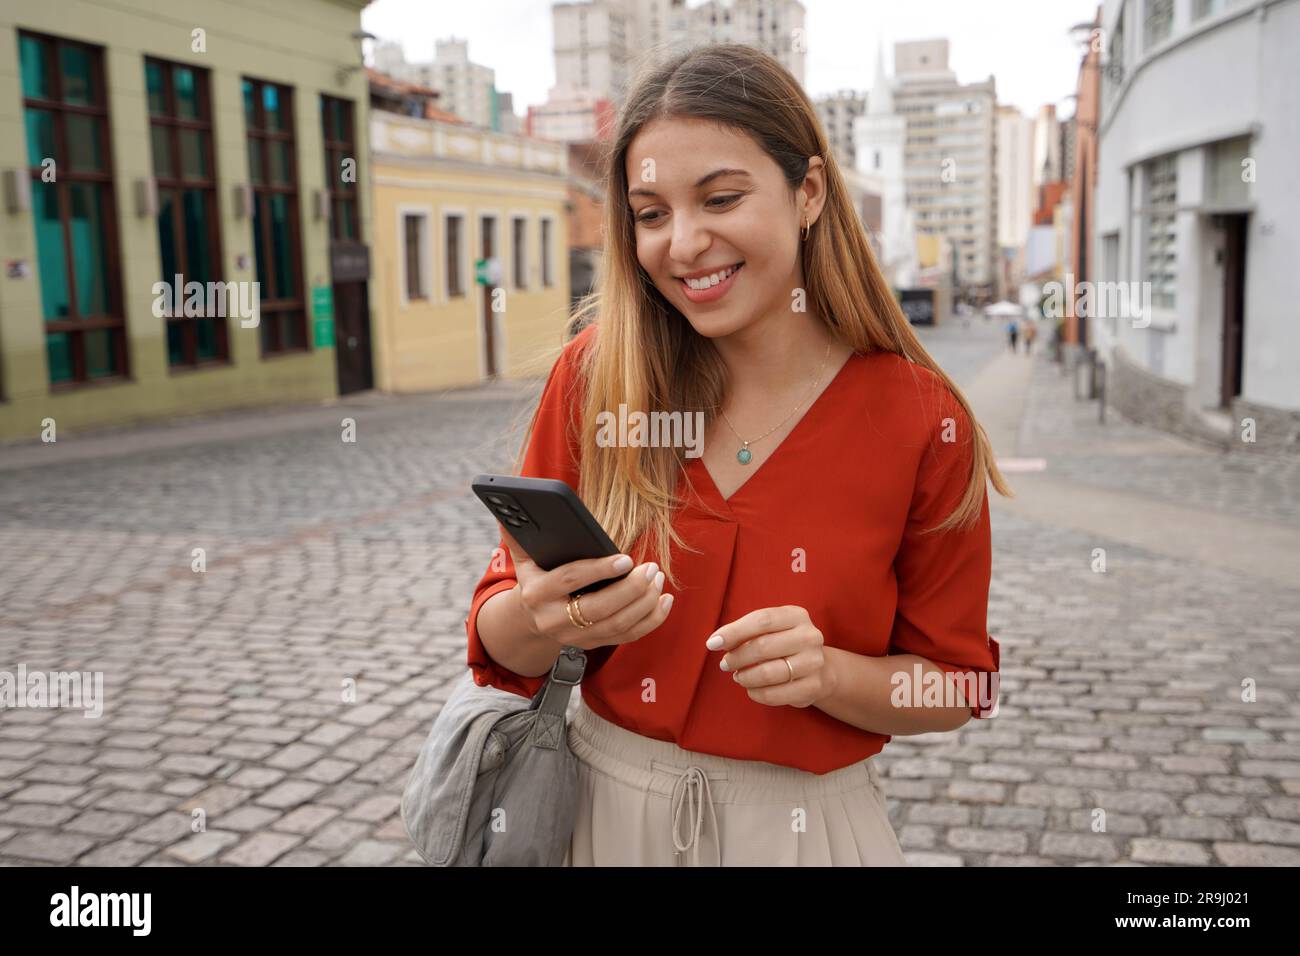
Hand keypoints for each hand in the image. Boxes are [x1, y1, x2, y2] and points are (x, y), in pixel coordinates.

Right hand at [500, 526, 672, 651]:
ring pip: (617, 625)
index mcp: (536, 594)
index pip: (570, 580)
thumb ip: (518, 536)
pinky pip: (628, 637)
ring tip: (657, 578)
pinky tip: (664, 600)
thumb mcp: (524, 559)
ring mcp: (575, 637)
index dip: (599, 570)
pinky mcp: (593, 644)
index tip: (626, 559)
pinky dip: (651, 621)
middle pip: (599, 609)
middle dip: (630, 589)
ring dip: (644, 603)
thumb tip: (509, 511)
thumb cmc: (536, 578)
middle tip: (651, 567)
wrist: (531, 620)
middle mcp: (554, 620)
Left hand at [707, 605, 837, 707]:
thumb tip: (715, 642)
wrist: (820, 669)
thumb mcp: (769, 630)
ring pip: (768, 673)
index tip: (712, 643)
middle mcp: (809, 636)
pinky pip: (775, 694)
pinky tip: (751, 689)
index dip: (734, 632)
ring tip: (738, 676)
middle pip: (763, 646)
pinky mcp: (813, 686)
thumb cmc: (783, 644)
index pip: (761, 620)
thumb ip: (743, 632)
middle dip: (737, 657)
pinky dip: (756, 693)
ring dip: (745, 677)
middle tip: (725, 664)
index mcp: (797, 615)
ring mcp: (814, 662)